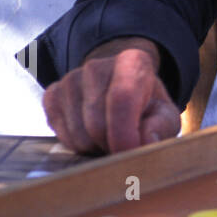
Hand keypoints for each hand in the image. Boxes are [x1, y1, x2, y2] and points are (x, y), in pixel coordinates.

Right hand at [41, 37, 180, 153]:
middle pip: (96, 125)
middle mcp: (96, 66)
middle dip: (112, 146)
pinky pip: (61, 136)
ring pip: (78, 136)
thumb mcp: (165, 115)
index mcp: (132, 62)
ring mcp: (70, 79)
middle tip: (125, 145)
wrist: (121, 88)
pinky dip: (77, 145)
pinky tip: (91, 134)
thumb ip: (160, 127)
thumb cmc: (147, 106)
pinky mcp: (52, 95)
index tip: (130, 154)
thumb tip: (144, 143)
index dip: (124, 134)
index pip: (122, 99)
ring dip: (95, 148)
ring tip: (110, 138)